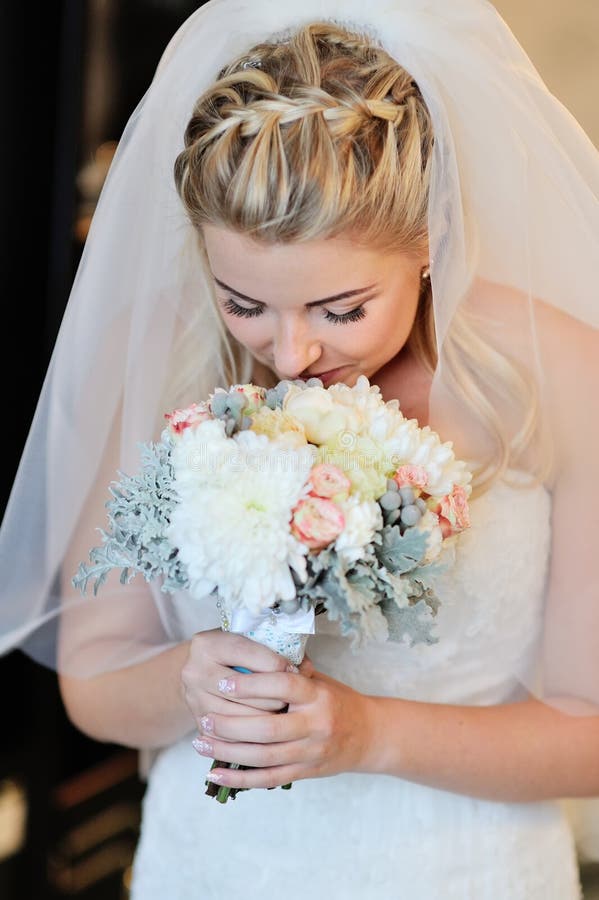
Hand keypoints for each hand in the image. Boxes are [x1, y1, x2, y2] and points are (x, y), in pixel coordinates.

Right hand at [181, 629, 312, 729]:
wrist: (205, 672)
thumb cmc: (237, 655)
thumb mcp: (251, 643)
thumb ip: (276, 650)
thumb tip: (305, 669)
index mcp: (207, 644)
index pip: (246, 653)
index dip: (274, 663)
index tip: (295, 672)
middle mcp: (194, 671)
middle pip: (242, 689)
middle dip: (272, 695)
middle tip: (292, 699)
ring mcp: (194, 699)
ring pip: (238, 716)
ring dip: (265, 717)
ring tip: (283, 714)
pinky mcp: (199, 723)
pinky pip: (232, 736)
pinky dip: (253, 735)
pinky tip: (268, 729)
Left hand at [193, 661, 380, 788]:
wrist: (370, 735)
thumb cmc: (338, 700)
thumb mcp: (319, 680)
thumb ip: (289, 671)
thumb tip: (251, 651)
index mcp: (318, 695)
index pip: (283, 686)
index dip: (251, 684)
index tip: (224, 680)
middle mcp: (316, 725)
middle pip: (267, 728)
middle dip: (231, 723)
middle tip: (204, 715)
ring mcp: (311, 752)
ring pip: (263, 756)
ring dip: (228, 751)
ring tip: (200, 742)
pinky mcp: (306, 773)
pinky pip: (267, 778)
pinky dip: (239, 778)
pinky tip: (215, 773)